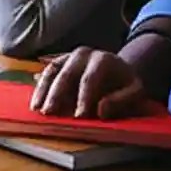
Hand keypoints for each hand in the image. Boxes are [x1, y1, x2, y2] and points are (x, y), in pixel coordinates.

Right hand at [30, 47, 146, 118]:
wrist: (119, 69)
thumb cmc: (126, 83)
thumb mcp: (135, 91)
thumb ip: (122, 100)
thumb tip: (101, 110)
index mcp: (103, 59)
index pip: (89, 79)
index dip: (83, 98)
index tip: (78, 116)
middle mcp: (83, 54)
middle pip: (65, 74)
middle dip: (56, 95)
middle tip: (49, 113)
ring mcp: (68, 56)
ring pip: (51, 72)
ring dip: (42, 91)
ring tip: (37, 109)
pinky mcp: (58, 61)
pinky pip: (45, 73)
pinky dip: (39, 88)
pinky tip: (35, 102)